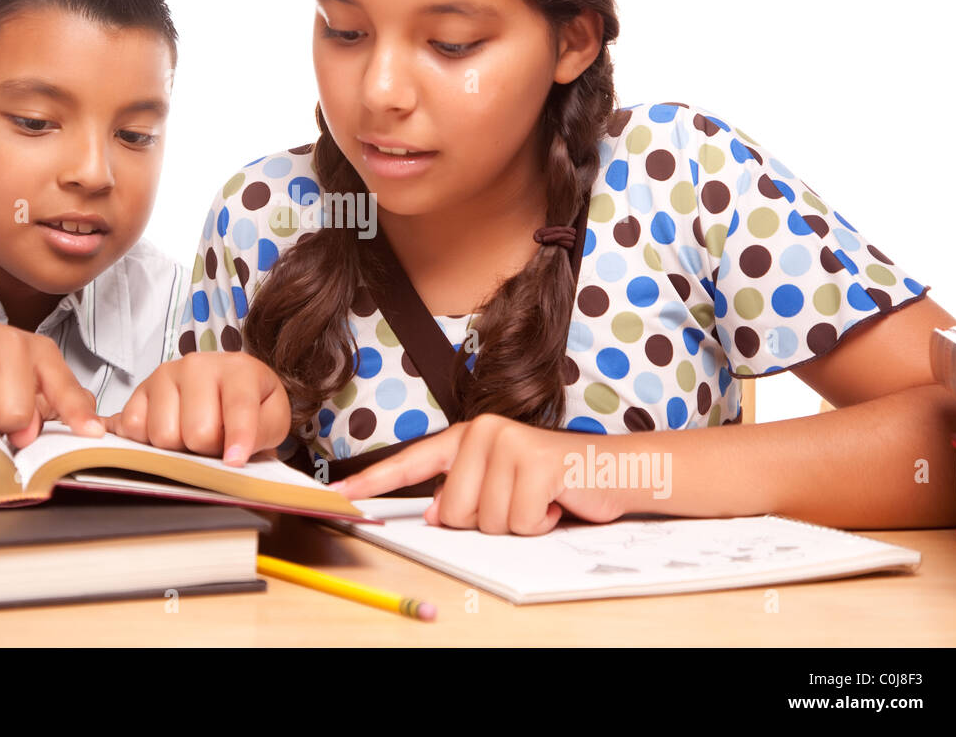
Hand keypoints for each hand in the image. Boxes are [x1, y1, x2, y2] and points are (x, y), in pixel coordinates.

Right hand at [103, 351, 290, 465]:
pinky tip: (169, 430)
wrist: (224, 386)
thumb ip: (262, 434)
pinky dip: (149, 442)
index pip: (238, 406)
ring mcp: (164, 374)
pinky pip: (134, 429)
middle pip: (198, 432)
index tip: (235, 461)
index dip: (238, 438)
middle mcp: (197, 365)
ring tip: (192, 434)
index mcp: (238, 368)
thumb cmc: (251, 405)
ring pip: (164, 436)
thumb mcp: (273, 418)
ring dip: (179, 447)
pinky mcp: (139, 390)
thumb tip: (233, 457)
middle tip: (216, 441)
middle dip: (208, 448)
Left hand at [329, 413, 626, 534]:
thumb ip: (464, 496)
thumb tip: (438, 515)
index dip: (372, 483)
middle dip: (488, 521)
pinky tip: (555, 502)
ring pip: (485, 521)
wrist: (615, 469)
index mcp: (467, 438)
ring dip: (518, 523)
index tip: (339, 494)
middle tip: (521, 501)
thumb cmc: (556, 482)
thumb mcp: (502, 487)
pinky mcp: (535, 462)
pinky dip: (540, 523)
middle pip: (454, 512)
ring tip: (540, 500)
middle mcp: (482, 432)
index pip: (411, 462)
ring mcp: (508, 443)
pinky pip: (517, 522)